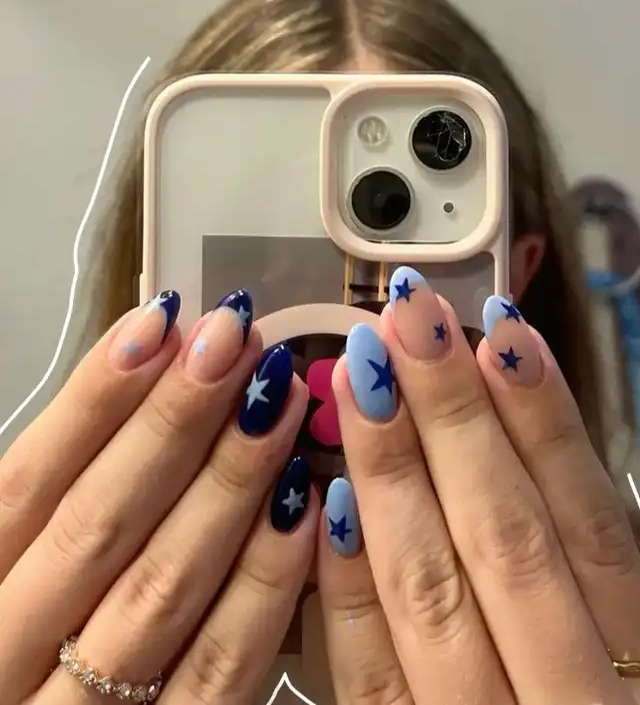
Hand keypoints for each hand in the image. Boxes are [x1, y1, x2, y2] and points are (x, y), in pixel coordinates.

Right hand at [0, 290, 316, 703]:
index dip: (96, 398)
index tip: (163, 322)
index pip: (29, 481)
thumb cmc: (36, 621)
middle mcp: (11, 653)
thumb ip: (69, 482)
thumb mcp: (22, 553)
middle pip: (99, 525)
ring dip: (230, 486)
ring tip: (280, 402)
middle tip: (239, 345)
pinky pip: (219, 670)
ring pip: (162, 590)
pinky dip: (264, 586)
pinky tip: (303, 507)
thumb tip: (152, 360)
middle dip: (175, 423)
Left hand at [319, 266, 639, 704]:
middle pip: (505, 539)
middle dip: (454, 418)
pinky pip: (370, 678)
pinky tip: (324, 498)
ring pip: (432, 591)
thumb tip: (535, 426)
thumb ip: (595, 558)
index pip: (591, 524)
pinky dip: (347, 590)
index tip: (497, 330)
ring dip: (392, 474)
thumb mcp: (628, 636)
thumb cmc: (598, 695)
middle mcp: (568, 703)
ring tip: (361, 372)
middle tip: (410, 318)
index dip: (545, 421)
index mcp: (636, 668)